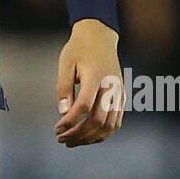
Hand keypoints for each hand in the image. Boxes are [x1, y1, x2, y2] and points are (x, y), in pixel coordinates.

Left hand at [55, 19, 123, 146]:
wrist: (100, 37)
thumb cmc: (80, 49)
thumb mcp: (65, 63)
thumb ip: (64, 88)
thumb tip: (63, 112)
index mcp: (95, 77)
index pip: (84, 106)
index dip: (70, 122)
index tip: (57, 128)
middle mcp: (111, 87)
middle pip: (98, 120)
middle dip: (78, 134)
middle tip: (62, 139)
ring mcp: (119, 93)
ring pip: (110, 126)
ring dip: (91, 138)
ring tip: (73, 141)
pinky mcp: (122, 96)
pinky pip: (116, 122)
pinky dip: (103, 134)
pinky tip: (88, 136)